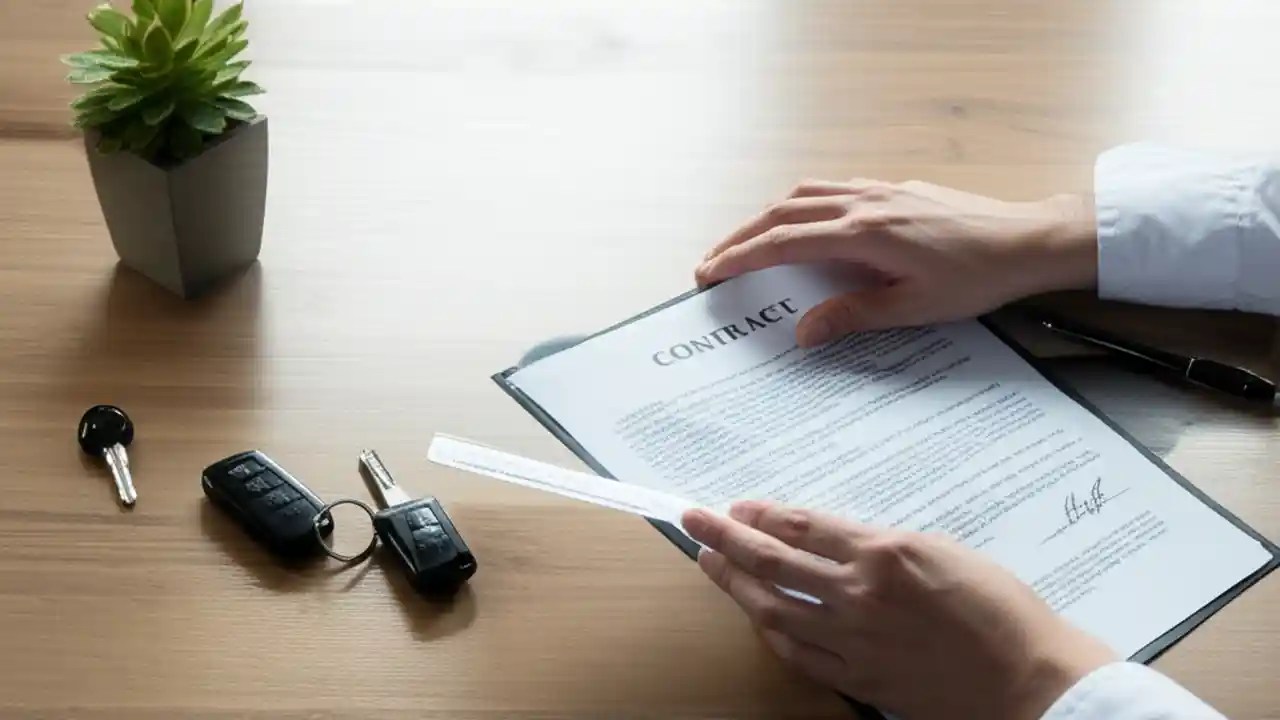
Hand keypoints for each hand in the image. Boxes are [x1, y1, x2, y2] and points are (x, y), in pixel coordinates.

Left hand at [681, 501, 1115, 719]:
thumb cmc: (1002, 611)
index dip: (762, 514)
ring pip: (774, 608)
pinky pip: (799, 654)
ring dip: (735, 584)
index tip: (737, 505)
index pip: (802, 526)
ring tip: (709, 564)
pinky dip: (772, 633)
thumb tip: (840, 542)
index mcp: (884, 552)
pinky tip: (757, 618)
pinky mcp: (860, 680)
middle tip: (694, 520)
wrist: (1030, 682)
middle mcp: (859, 594)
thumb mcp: (945, 552)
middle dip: (725, 537)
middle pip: (773, 561)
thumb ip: (886, 546)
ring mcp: (854, 641)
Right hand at [695, 180, 1097, 346]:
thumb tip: (803, 332)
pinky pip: (831, 189)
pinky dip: (800, 204)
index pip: (783, 242)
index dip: (740, 257)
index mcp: (863, 234)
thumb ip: (852, 315)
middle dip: (740, 236)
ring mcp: (879, 190)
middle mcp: (864, 203)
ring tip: (745, 241)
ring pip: (804, 193)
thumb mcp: (914, 308)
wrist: (1027, 240)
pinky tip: (802, 223)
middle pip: (782, 211)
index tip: (709, 273)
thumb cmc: (977, 277)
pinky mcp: (894, 189)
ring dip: (766, 216)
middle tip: (711, 261)